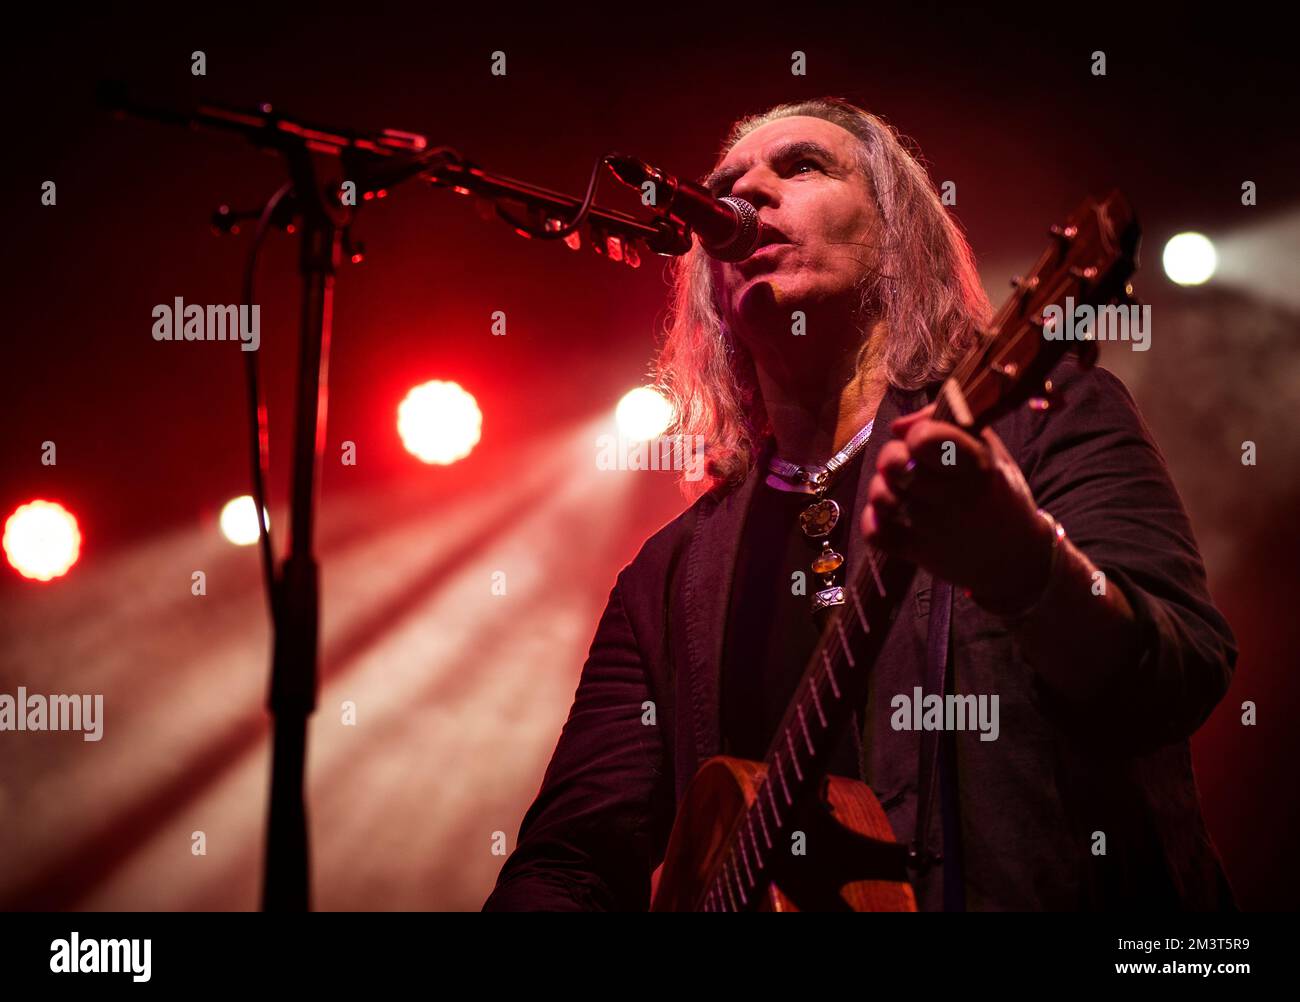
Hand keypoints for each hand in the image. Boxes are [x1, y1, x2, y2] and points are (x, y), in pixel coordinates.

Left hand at [861, 403, 1053, 611]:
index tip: (923, 441)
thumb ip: (946, 423)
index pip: (925, 438)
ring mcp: (934, 529)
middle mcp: (955, 498)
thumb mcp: (988, 450)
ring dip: (882, 489)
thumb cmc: (997, 493)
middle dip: (892, 457)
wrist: (1016, 557)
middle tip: (905, 464)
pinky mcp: (918, 554)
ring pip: (881, 497)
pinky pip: (874, 532)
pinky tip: (893, 516)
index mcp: (977, 466)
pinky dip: (875, 522)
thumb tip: (898, 427)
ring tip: (899, 491)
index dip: (916, 434)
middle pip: (894, 464)